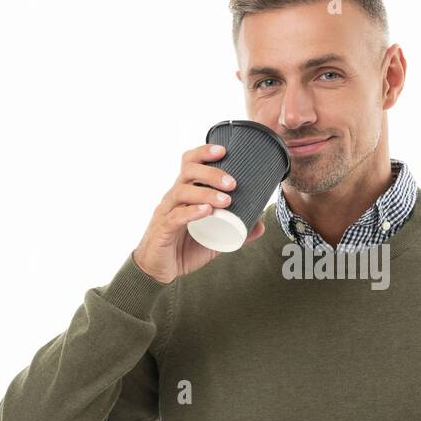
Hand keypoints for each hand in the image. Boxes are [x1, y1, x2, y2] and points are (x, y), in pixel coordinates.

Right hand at [131, 143, 265, 282]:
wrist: (159, 271)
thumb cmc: (184, 248)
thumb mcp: (216, 239)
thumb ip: (237, 232)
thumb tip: (261, 225)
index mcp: (185, 192)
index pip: (189, 163)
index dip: (204, 152)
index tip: (224, 150)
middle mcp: (174, 197)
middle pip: (188, 172)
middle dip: (211, 173)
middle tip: (233, 183)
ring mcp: (166, 212)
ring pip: (182, 192)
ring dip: (206, 193)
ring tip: (226, 200)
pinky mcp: (163, 229)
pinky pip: (175, 216)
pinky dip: (192, 212)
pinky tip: (206, 211)